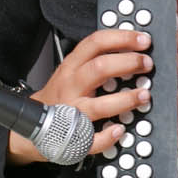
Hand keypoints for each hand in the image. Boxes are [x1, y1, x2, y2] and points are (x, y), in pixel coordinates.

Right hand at [12, 27, 152, 166]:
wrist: (32, 124)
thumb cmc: (60, 96)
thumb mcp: (71, 71)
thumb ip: (95, 59)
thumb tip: (131, 48)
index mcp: (71, 67)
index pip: (95, 43)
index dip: (122, 38)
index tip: (143, 40)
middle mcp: (71, 87)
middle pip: (99, 68)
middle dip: (128, 63)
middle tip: (146, 64)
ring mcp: (72, 112)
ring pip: (99, 105)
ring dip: (125, 99)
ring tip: (144, 95)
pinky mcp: (74, 136)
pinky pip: (92, 138)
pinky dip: (108, 136)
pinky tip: (120, 130)